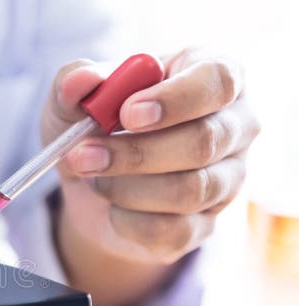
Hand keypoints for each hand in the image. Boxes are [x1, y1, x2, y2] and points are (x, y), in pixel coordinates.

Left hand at [41, 48, 259, 305]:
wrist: (88, 185)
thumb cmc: (93, 125)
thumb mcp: (74, 99)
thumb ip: (72, 82)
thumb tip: (82, 80)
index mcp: (210, 74)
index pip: (218, 80)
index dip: (176, 99)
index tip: (128, 114)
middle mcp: (234, 125)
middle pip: (204, 141)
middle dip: (134, 153)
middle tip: (82, 156)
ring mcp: (227, 179)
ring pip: (190, 190)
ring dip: (125, 187)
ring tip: (93, 179)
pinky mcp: (206, 225)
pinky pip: (174, 230)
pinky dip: (128, 221)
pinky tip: (111, 207)